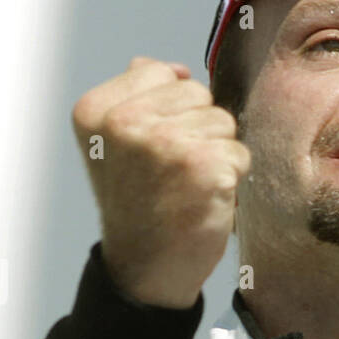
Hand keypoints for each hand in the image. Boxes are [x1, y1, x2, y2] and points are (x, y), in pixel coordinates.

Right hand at [72, 56, 250, 307]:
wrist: (145, 270)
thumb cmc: (139, 205)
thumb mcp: (115, 146)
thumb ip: (136, 98)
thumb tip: (173, 68)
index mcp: (97, 111)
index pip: (162, 73)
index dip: (172, 110)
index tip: (152, 151)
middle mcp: (125, 123)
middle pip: (199, 94)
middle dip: (197, 130)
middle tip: (173, 173)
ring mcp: (165, 143)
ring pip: (224, 122)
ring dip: (217, 155)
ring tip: (188, 186)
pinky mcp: (205, 166)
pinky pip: (240, 153)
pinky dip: (232, 180)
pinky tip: (205, 200)